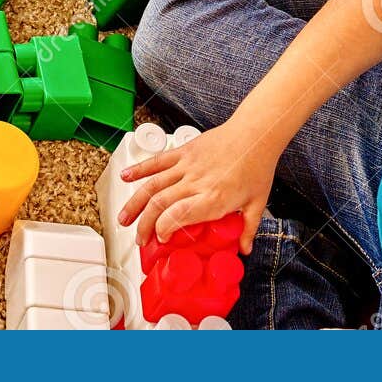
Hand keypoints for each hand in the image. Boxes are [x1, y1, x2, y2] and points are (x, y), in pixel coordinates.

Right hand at [118, 121, 276, 252]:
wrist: (257, 132)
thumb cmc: (257, 164)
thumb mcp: (257, 203)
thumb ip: (248, 228)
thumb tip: (244, 249)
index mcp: (214, 198)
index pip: (178, 215)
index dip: (164, 230)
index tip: (161, 240)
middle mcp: (197, 181)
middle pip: (160, 204)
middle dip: (144, 225)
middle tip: (139, 240)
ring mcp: (188, 165)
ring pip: (153, 184)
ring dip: (135, 203)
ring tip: (123, 219)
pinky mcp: (185, 151)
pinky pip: (158, 160)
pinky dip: (140, 169)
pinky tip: (125, 177)